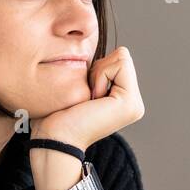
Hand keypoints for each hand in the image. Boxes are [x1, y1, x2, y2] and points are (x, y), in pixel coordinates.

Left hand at [28, 46, 144, 189]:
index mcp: (124, 99)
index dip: (97, 68)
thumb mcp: (80, 86)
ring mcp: (135, 105)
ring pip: (122, 57)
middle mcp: (134, 103)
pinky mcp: (130, 103)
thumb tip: (94, 54)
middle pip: (122, 55)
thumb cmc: (57, 113)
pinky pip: (120, 64)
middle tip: (87, 96)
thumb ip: (95, 73)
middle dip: (99, 68)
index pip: (119, 58)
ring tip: (89, 99)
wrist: (55, 136)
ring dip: (99, 73)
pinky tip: (92, 99)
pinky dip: (101, 76)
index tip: (85, 93)